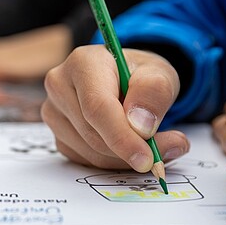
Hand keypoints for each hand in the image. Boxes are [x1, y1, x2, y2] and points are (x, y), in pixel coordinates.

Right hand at [41, 46, 189, 170]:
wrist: (125, 80)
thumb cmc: (139, 75)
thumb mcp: (160, 73)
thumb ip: (155, 92)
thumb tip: (141, 126)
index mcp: (83, 63)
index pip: (97, 108)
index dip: (122, 137)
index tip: (147, 158)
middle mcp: (60, 86)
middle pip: (94, 134)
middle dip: (132, 150)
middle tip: (170, 148)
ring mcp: (55, 113)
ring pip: (91, 152)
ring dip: (126, 157)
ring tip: (155, 144)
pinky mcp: (59, 135)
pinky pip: (87, 160)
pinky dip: (115, 161)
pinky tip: (131, 145)